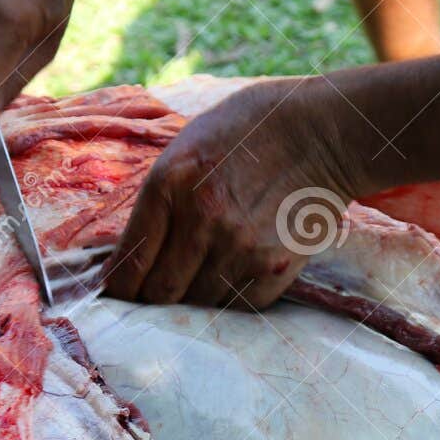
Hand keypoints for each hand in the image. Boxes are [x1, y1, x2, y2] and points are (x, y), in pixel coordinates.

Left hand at [105, 80, 360, 308]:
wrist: (321, 133)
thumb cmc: (247, 133)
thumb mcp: (186, 149)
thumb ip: (158, 201)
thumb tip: (129, 257)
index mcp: (170, 185)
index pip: (128, 263)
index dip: (118, 288)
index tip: (120, 293)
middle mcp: (202, 220)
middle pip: (159, 293)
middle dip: (151, 299)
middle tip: (156, 294)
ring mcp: (240, 248)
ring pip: (198, 304)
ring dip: (194, 298)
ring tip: (203, 277)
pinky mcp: (274, 268)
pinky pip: (237, 307)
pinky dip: (230, 299)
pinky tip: (236, 274)